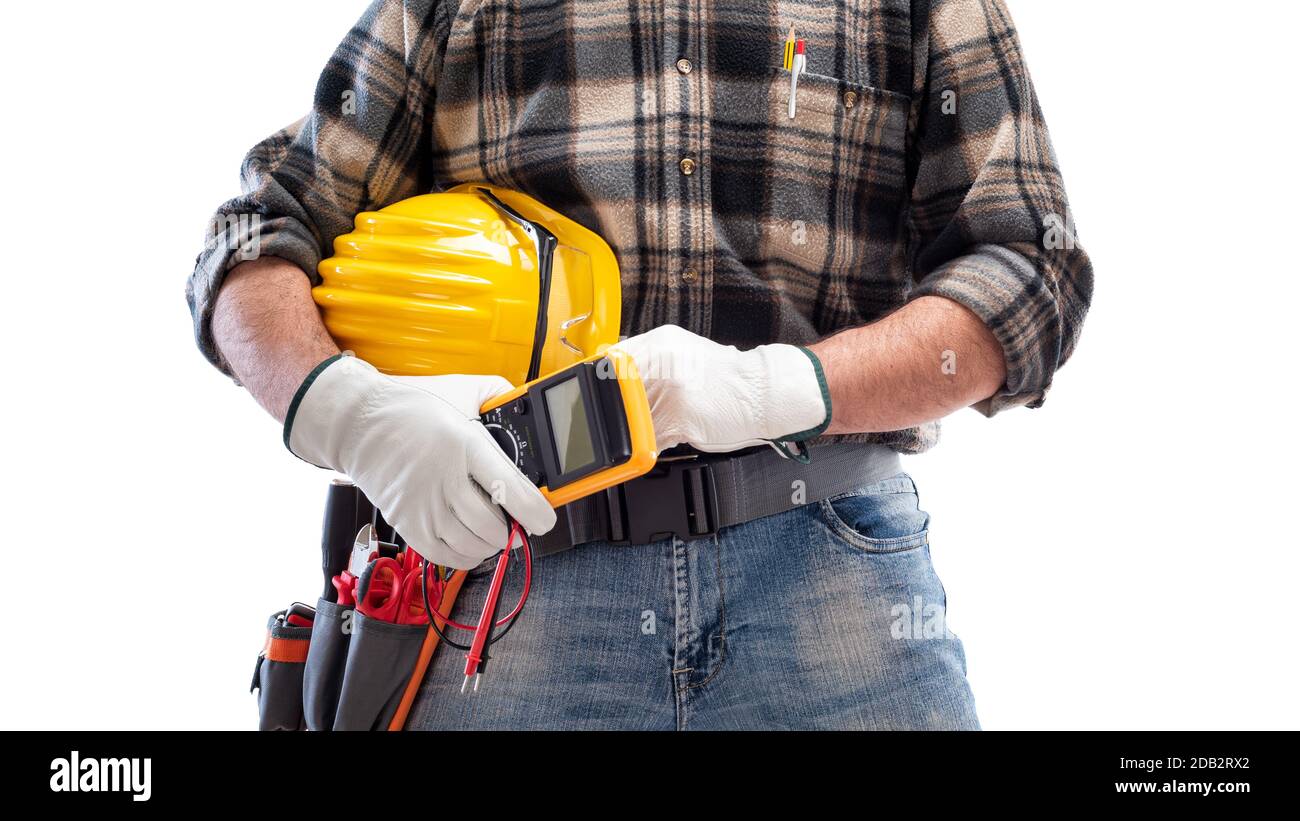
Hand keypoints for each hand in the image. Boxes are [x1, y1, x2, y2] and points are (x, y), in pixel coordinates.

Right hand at [285, 355, 555, 568]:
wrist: (356, 422)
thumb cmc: (409, 407)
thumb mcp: (458, 391)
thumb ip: (496, 394)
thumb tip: (524, 401)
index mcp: (462, 442)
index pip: (507, 486)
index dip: (533, 511)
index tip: (545, 519)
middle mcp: (442, 478)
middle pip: (491, 524)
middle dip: (514, 532)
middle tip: (521, 526)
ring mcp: (422, 504)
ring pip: (471, 544)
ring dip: (492, 545)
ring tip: (498, 534)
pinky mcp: (406, 522)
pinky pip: (444, 555)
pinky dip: (466, 557)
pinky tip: (474, 545)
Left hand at [613, 325, 830, 452]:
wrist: (764, 391)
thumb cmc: (725, 378)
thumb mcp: (682, 355)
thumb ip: (648, 363)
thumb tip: (613, 379)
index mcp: (660, 342)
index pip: (611, 362)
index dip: (599, 385)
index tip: (593, 399)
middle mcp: (663, 361)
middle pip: (617, 392)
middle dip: (613, 413)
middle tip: (610, 424)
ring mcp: (671, 389)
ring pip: (632, 417)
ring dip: (630, 432)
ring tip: (637, 436)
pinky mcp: (681, 416)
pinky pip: (651, 437)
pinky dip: (647, 446)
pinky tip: (652, 446)